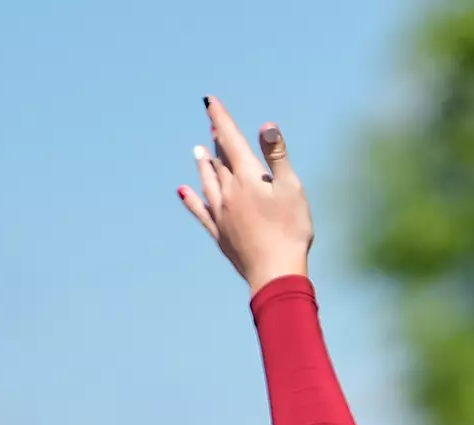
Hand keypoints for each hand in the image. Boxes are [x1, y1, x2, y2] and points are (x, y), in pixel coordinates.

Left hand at [178, 97, 312, 292]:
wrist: (275, 273)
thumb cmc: (290, 231)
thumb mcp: (291, 189)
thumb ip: (276, 156)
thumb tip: (265, 126)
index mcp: (247, 178)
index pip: (230, 140)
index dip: (220, 119)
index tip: (209, 101)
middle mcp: (229, 192)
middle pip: (219, 160)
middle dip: (216, 140)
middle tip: (212, 124)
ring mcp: (222, 214)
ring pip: (208, 182)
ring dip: (203, 165)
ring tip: (198, 152)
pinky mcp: (220, 234)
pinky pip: (201, 211)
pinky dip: (191, 199)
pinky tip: (183, 191)